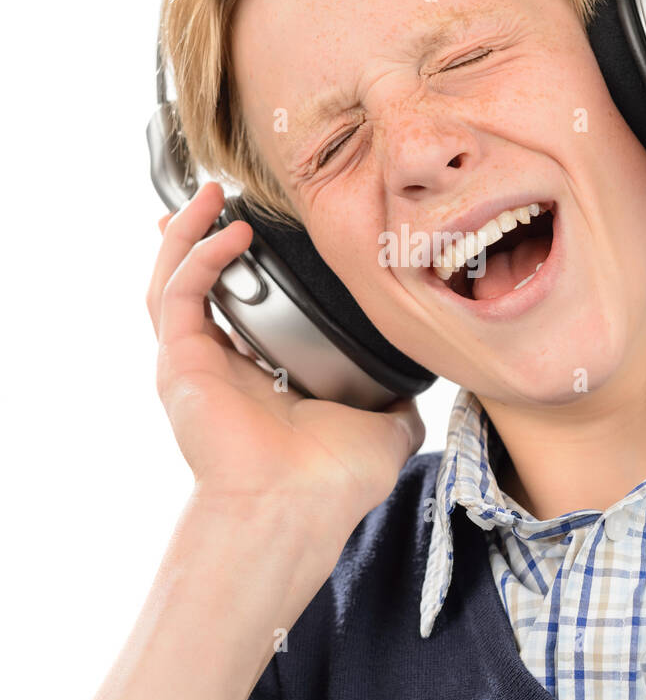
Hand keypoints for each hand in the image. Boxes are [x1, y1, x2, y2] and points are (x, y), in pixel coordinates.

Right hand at [147, 181, 424, 551]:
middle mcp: (220, 365)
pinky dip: (197, 256)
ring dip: (187, 232)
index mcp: (260, 376)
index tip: (263, 226)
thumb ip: (398, 401)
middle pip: (196, 283)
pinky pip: (177, 294)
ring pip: (173, 279)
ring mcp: (194, 363)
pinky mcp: (179, 362)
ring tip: (212, 193)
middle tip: (221, 195)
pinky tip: (230, 231)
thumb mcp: (385, 428)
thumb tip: (418, 381)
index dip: (245, 264)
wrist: (297, 506)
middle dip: (202, 235)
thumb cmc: (333, 481)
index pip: (241, 305)